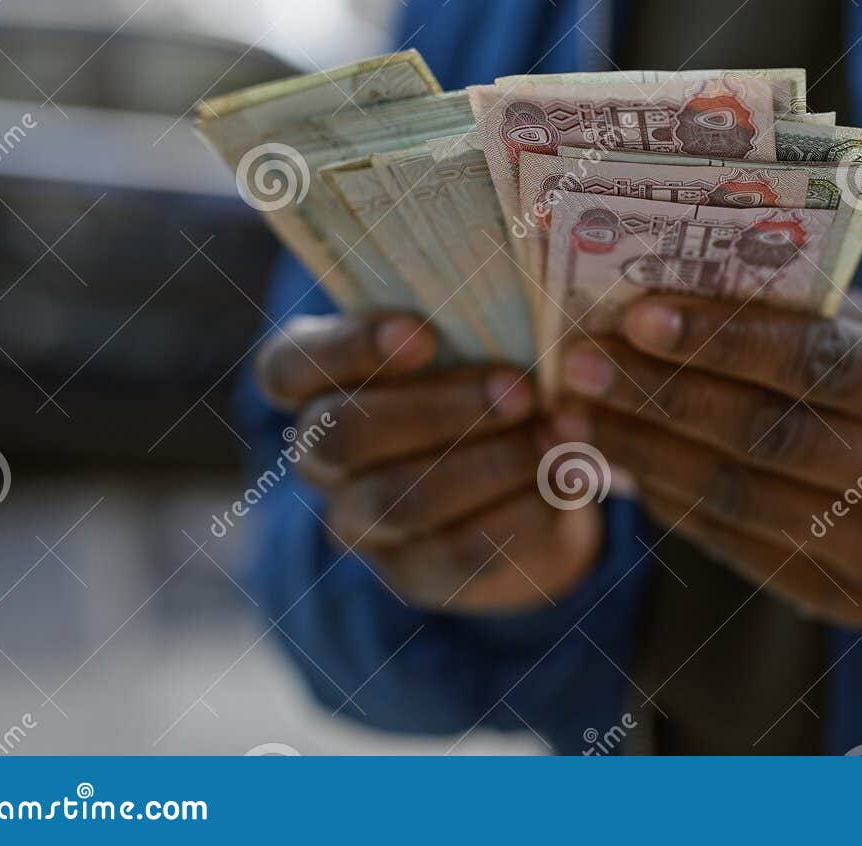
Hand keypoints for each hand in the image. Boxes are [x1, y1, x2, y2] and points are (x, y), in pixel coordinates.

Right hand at [254, 314, 601, 613]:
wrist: (527, 486)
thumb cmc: (486, 380)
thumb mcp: (469, 343)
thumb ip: (468, 322)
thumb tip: (521, 287)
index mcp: (315, 384)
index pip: (288, 368)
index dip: (347, 350)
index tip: (421, 333)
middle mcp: (322, 457)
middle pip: (345, 437)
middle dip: (438, 410)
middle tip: (520, 388)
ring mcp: (362, 523)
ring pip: (402, 500)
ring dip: (492, 463)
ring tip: (563, 432)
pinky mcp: (417, 574)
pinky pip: (460, 552)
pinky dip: (524, 512)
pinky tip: (573, 479)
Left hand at [553, 296, 861, 627]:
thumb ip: (817, 319)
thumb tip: (682, 290)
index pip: (830, 364)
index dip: (729, 340)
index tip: (641, 314)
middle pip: (775, 438)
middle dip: (664, 397)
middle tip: (582, 364)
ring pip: (744, 501)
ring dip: (648, 454)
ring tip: (581, 414)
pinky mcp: (848, 606)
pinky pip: (739, 548)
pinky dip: (674, 501)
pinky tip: (627, 463)